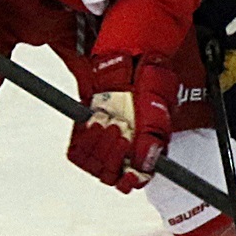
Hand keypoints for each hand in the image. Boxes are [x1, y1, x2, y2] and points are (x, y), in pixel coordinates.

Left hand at [67, 53, 176, 191]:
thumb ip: (153, 136)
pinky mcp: (84, 132)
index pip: (135, 178)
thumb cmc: (145, 76)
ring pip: (94, 165)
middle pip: (112, 174)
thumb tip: (146, 166)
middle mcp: (125, 147)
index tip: (129, 174)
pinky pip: (77, 153)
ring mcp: (103, 140)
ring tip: (108, 121)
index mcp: (146, 146)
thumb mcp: (157, 104)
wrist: (125, 57)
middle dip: (114, 154)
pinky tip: (94, 121)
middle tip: (120, 129)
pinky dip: (84, 139)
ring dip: (100, 144)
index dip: (131, 179)